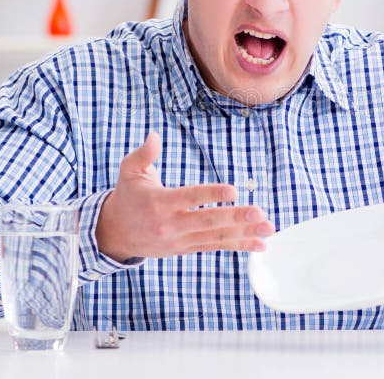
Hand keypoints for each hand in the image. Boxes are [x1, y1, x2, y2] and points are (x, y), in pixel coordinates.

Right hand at [96, 132, 274, 261]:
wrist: (115, 234)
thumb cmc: (128, 196)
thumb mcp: (129, 171)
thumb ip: (144, 153)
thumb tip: (155, 135)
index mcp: (159, 203)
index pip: (190, 197)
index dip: (211, 194)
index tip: (232, 191)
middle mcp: (171, 224)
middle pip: (208, 221)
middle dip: (236, 218)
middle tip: (259, 213)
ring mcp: (181, 240)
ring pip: (216, 237)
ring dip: (245, 234)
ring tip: (268, 229)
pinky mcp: (187, 248)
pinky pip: (216, 247)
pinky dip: (239, 245)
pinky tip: (261, 244)